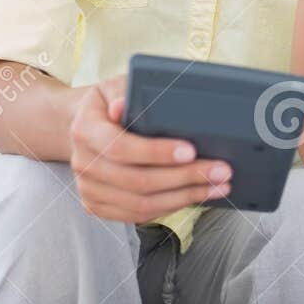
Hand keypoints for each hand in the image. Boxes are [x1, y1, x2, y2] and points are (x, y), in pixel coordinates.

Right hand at [68, 76, 233, 222]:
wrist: (83, 126)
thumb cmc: (109, 103)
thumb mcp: (114, 87)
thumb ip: (124, 93)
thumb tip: (125, 105)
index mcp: (85, 131)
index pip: (121, 147)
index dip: (157, 152)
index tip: (191, 151)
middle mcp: (83, 164)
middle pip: (138, 181)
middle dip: (185, 178)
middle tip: (221, 171)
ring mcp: (89, 189)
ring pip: (141, 204)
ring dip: (185, 197)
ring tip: (218, 186)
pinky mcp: (97, 206)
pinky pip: (138, 215)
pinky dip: (171, 207)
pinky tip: (195, 195)